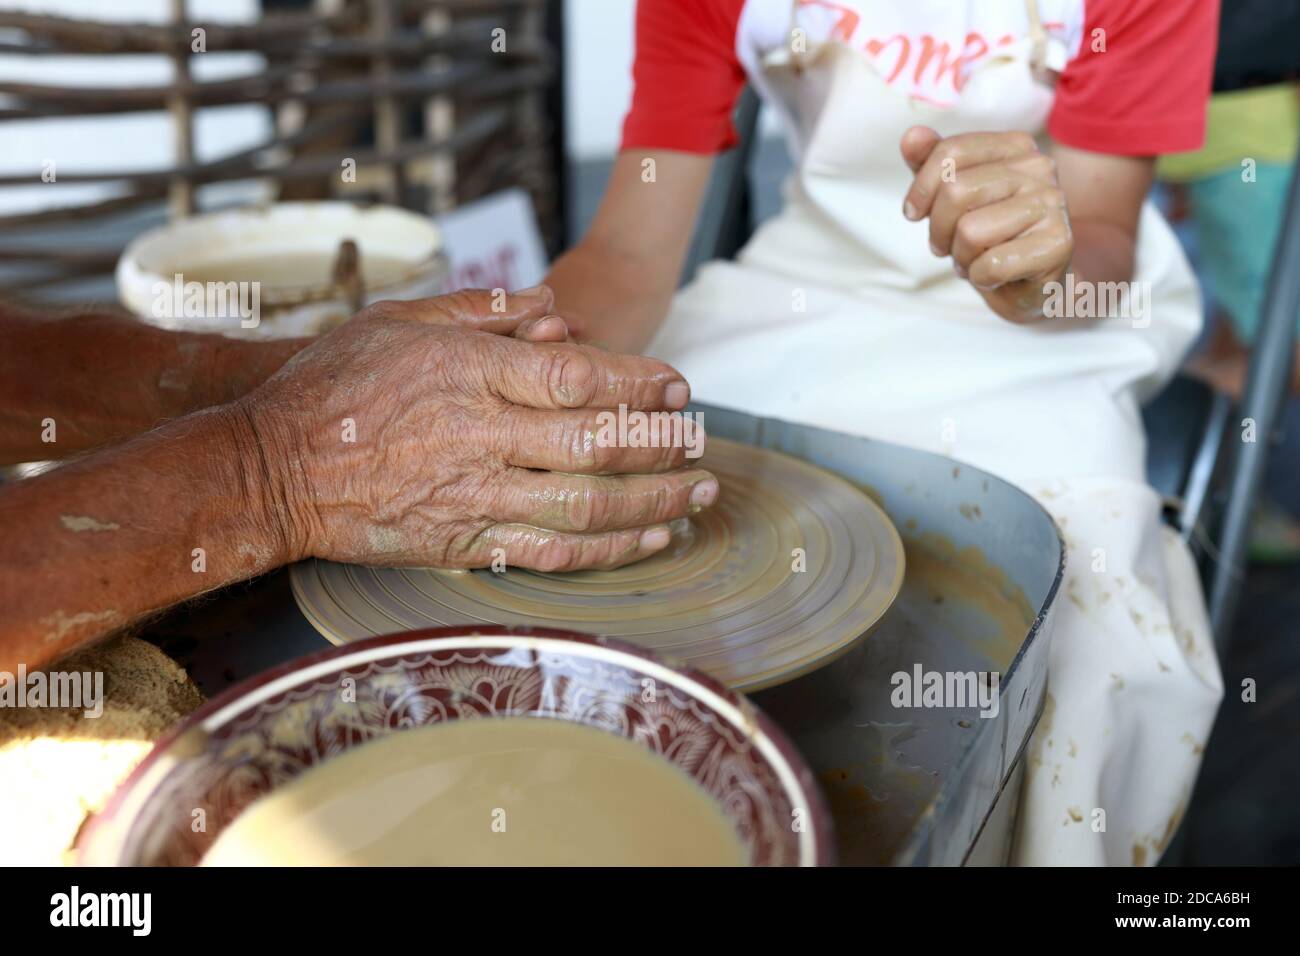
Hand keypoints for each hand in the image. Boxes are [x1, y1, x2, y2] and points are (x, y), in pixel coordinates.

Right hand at [235, 289, 714, 571]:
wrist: (272, 471)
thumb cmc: (331, 387)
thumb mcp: (399, 320)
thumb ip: (481, 311)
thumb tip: (553, 307)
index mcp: (469, 374)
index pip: (581, 379)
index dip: (641, 385)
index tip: (678, 388)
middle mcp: (482, 438)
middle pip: (600, 445)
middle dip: (664, 444)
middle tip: (702, 441)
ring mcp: (476, 498)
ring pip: (589, 507)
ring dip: (656, 503)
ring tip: (699, 495)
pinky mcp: (466, 546)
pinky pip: (554, 553)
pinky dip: (611, 550)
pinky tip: (650, 541)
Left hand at [901, 126, 1073, 323]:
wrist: (1034, 281)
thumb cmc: (991, 236)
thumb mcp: (955, 197)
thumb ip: (933, 164)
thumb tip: (912, 136)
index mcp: (1015, 146)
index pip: (952, 151)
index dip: (921, 188)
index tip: (914, 212)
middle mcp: (1039, 168)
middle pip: (956, 191)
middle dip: (938, 229)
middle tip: (947, 246)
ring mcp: (1053, 204)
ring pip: (970, 231)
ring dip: (960, 256)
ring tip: (974, 259)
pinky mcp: (1059, 244)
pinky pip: (992, 264)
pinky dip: (980, 277)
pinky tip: (994, 275)